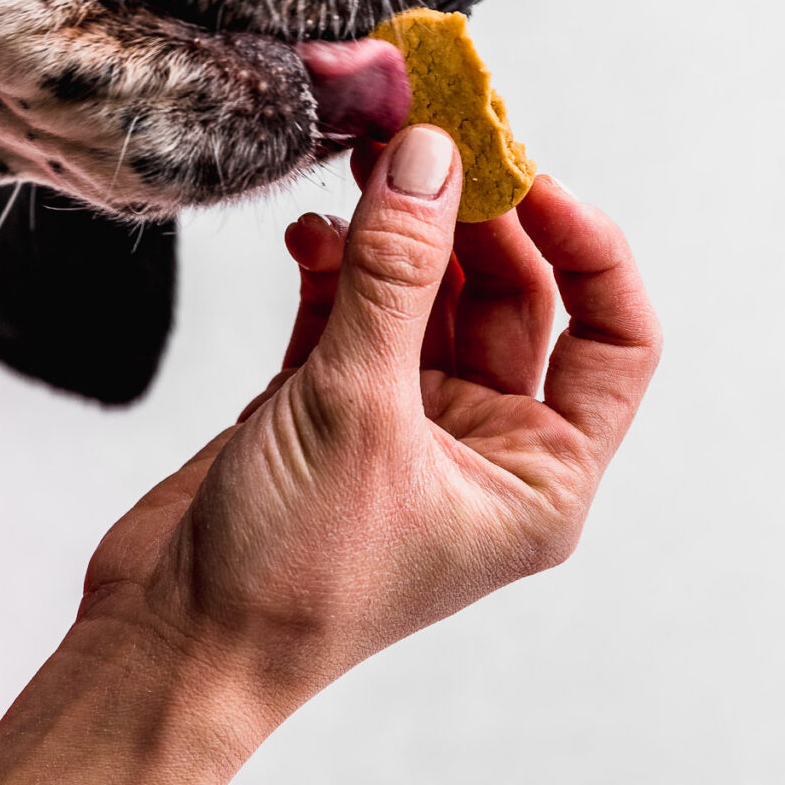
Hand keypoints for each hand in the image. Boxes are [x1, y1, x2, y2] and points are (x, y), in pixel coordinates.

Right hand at [79, 126, 660, 730]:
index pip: (612, 336)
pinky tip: (306, 234)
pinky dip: (334, 264)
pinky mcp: (323, 407)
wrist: (172, 645)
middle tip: (423, 138)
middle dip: (470, 214)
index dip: (586, 246)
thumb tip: (428, 156)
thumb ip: (395, 273)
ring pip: (424, 291)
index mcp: (538, 475)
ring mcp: (402, 423)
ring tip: (356, 164)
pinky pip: (351, 309)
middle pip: (513, 295)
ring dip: (395, 228)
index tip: (527, 172)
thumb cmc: (291, 575)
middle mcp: (483, 447)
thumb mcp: (356, 408)